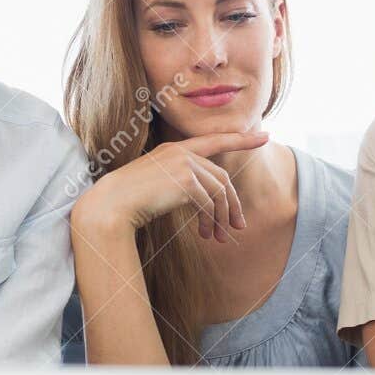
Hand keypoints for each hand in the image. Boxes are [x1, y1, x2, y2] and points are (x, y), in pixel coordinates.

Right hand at [72, 130, 268, 243]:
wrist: (110, 205)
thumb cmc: (129, 201)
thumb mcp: (158, 186)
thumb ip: (182, 185)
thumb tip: (209, 203)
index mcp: (174, 149)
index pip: (214, 140)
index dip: (241, 139)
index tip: (264, 136)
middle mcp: (181, 152)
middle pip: (221, 178)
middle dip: (233, 204)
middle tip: (238, 226)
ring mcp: (183, 164)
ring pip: (219, 193)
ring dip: (222, 218)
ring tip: (221, 238)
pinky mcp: (185, 181)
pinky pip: (209, 204)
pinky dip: (211, 221)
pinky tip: (207, 235)